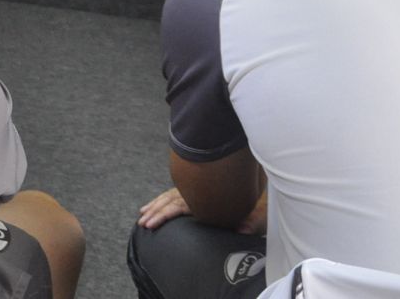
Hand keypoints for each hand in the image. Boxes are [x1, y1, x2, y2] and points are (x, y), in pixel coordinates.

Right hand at [137, 185, 266, 233]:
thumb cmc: (255, 192)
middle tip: (142, 222)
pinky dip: (162, 198)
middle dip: (155, 212)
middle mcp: (197, 191)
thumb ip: (251, 220)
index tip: (150, 223)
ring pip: (170, 194)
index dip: (163, 215)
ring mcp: (195, 187)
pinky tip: (156, 203)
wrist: (254, 168)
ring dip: (155, 205)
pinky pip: (174, 191)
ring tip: (142, 213)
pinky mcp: (196, 186)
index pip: (178, 206)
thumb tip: (240, 230)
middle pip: (170, 200)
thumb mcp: (258, 207)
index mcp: (207, 197)